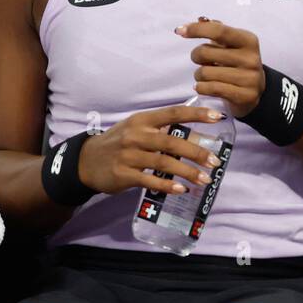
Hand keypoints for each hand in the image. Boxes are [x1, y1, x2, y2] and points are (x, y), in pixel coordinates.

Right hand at [77, 105, 223, 195]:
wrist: (85, 161)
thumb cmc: (119, 142)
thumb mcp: (136, 128)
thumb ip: (161, 128)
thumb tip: (195, 133)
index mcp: (143, 120)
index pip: (174, 113)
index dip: (196, 114)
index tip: (217, 116)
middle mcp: (136, 135)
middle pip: (172, 142)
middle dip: (196, 152)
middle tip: (215, 161)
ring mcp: (128, 155)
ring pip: (164, 163)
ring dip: (187, 172)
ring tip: (205, 179)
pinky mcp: (123, 174)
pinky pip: (150, 180)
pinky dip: (167, 185)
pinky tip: (182, 189)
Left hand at [176, 16, 265, 116]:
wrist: (257, 89)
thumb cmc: (238, 62)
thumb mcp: (232, 44)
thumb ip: (217, 30)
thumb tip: (201, 19)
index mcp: (248, 40)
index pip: (219, 31)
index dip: (197, 29)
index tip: (179, 31)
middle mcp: (251, 58)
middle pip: (205, 52)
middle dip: (196, 56)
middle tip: (202, 61)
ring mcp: (249, 78)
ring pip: (204, 73)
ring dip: (199, 75)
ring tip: (207, 76)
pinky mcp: (244, 96)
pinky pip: (209, 88)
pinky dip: (201, 88)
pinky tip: (206, 87)